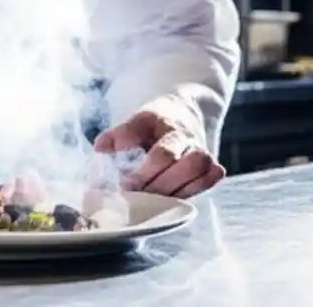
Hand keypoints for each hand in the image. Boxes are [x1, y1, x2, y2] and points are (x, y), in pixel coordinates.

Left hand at [94, 105, 223, 198]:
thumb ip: (113, 138)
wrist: (183, 114)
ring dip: (174, 187)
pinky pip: (211, 177)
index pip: (138, 134)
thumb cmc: (151, 127)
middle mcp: (179, 132)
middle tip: (137, 193)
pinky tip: (177, 195)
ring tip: (157, 198)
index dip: (132, 164)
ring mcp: (198, 146)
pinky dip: (196, 189)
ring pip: (197, 166)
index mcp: (154, 119)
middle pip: (168, 155)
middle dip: (151, 180)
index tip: (123, 183)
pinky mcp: (212, 162)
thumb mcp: (130, 125)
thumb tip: (100, 151)